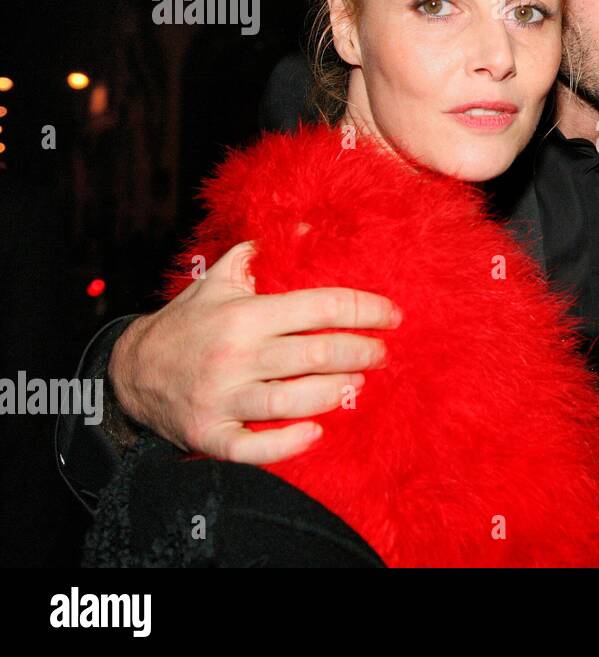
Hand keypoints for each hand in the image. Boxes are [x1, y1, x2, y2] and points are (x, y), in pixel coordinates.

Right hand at [108, 241, 398, 463]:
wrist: (131, 371)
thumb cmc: (191, 321)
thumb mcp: (220, 279)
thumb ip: (262, 253)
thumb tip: (307, 225)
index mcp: (245, 314)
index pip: (320, 306)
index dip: (364, 309)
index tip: (393, 314)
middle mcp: (235, 355)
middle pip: (318, 353)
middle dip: (362, 352)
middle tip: (383, 352)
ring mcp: (222, 398)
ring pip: (295, 399)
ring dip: (337, 392)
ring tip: (360, 384)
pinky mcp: (210, 435)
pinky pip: (255, 448)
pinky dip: (289, 443)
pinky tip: (317, 431)